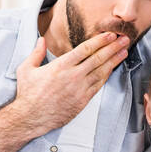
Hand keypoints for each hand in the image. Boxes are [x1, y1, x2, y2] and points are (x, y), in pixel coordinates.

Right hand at [10, 32, 129, 137]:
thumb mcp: (26, 69)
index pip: (85, 49)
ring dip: (114, 60)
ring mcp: (79, 89)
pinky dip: (107, 76)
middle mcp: (73, 76)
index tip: (110, 34)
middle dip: (112, 47)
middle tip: (124, 39)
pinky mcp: (82, 100)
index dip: (100, 40)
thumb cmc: (28, 94)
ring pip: (101, 71)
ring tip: (123, 51)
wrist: (30, 117)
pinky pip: (98, 85)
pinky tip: (112, 69)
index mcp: (61, 66)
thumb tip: (41, 40)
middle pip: (98, 58)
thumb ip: (36, 53)